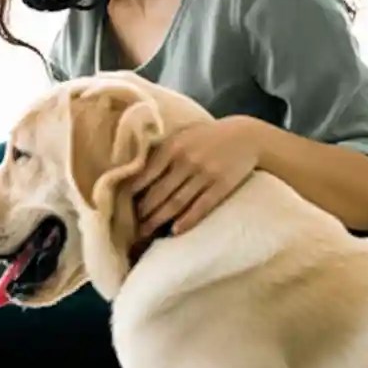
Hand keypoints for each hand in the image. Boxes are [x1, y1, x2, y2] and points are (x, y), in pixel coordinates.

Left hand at [125, 116, 261, 236]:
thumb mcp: (181, 136)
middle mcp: (186, 160)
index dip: (132, 194)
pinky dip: (187, 220)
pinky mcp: (222, 185)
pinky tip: (175, 231)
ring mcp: (205, 173)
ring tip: (147, 232)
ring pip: (177, 202)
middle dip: (143, 212)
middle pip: (159, 193)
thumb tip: (133, 172)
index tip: (121, 206)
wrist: (245, 135)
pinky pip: (201, 207)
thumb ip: (160, 152)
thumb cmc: (206, 137)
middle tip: (130, 226)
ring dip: (159, 219)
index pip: (145, 175)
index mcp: (172, 147)